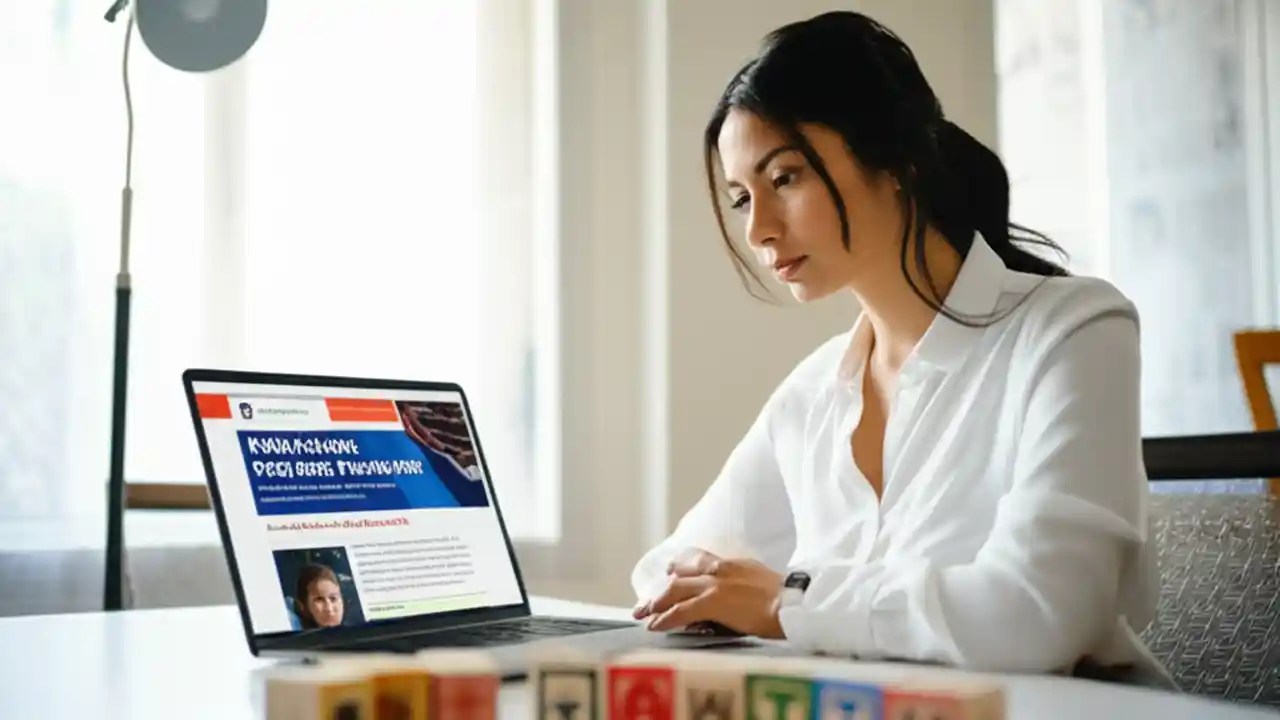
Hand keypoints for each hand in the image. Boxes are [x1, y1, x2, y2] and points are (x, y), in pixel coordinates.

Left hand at [633, 557, 784, 638]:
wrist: (794, 604)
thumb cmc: (786, 600)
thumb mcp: (762, 582)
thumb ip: (744, 583)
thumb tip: (736, 597)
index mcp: (733, 564)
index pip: (700, 559)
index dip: (681, 565)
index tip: (670, 570)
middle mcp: (721, 570)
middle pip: (682, 574)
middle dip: (663, 587)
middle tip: (648, 599)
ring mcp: (715, 585)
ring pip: (676, 590)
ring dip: (657, 603)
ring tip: (644, 613)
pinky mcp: (713, 602)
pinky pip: (681, 610)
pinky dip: (665, 618)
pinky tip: (656, 626)